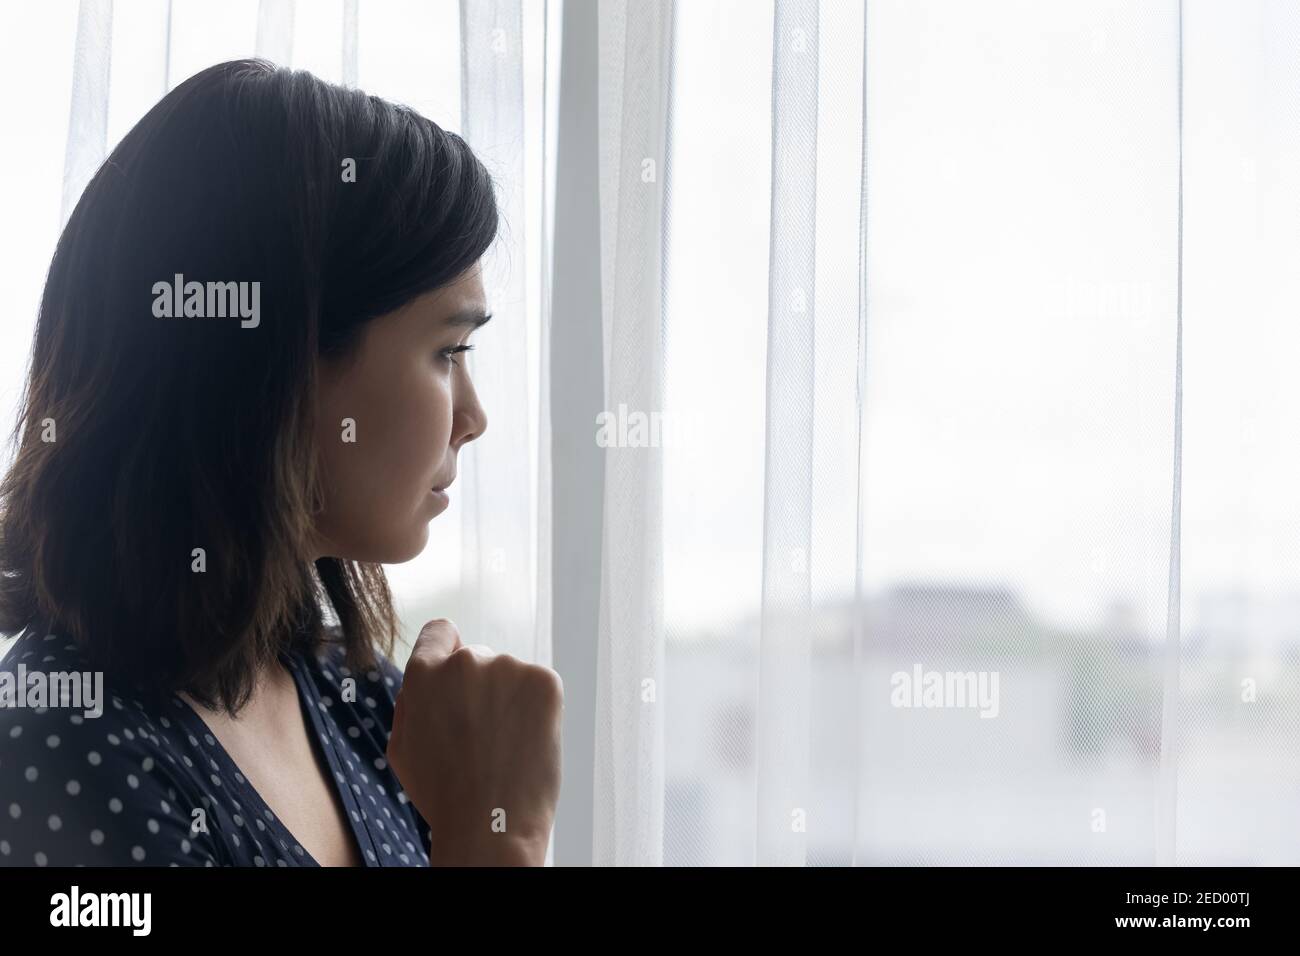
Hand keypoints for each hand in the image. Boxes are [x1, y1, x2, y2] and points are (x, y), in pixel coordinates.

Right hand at [386, 619, 562, 865]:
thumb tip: (428, 674)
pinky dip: (536, 709)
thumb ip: (412, 701)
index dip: (447, 652)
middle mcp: (465, 661)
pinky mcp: (544, 681)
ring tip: (504, 747)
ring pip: (509, 675)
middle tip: (481, 736)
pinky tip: (526, 742)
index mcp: (424, 674)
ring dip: (509, 700)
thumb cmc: (444, 794)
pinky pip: (538, 686)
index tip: (457, 673)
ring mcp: (508, 667)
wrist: (491, 825)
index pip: (440, 632)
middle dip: (480, 688)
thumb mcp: (404, 747)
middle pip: (477, 659)